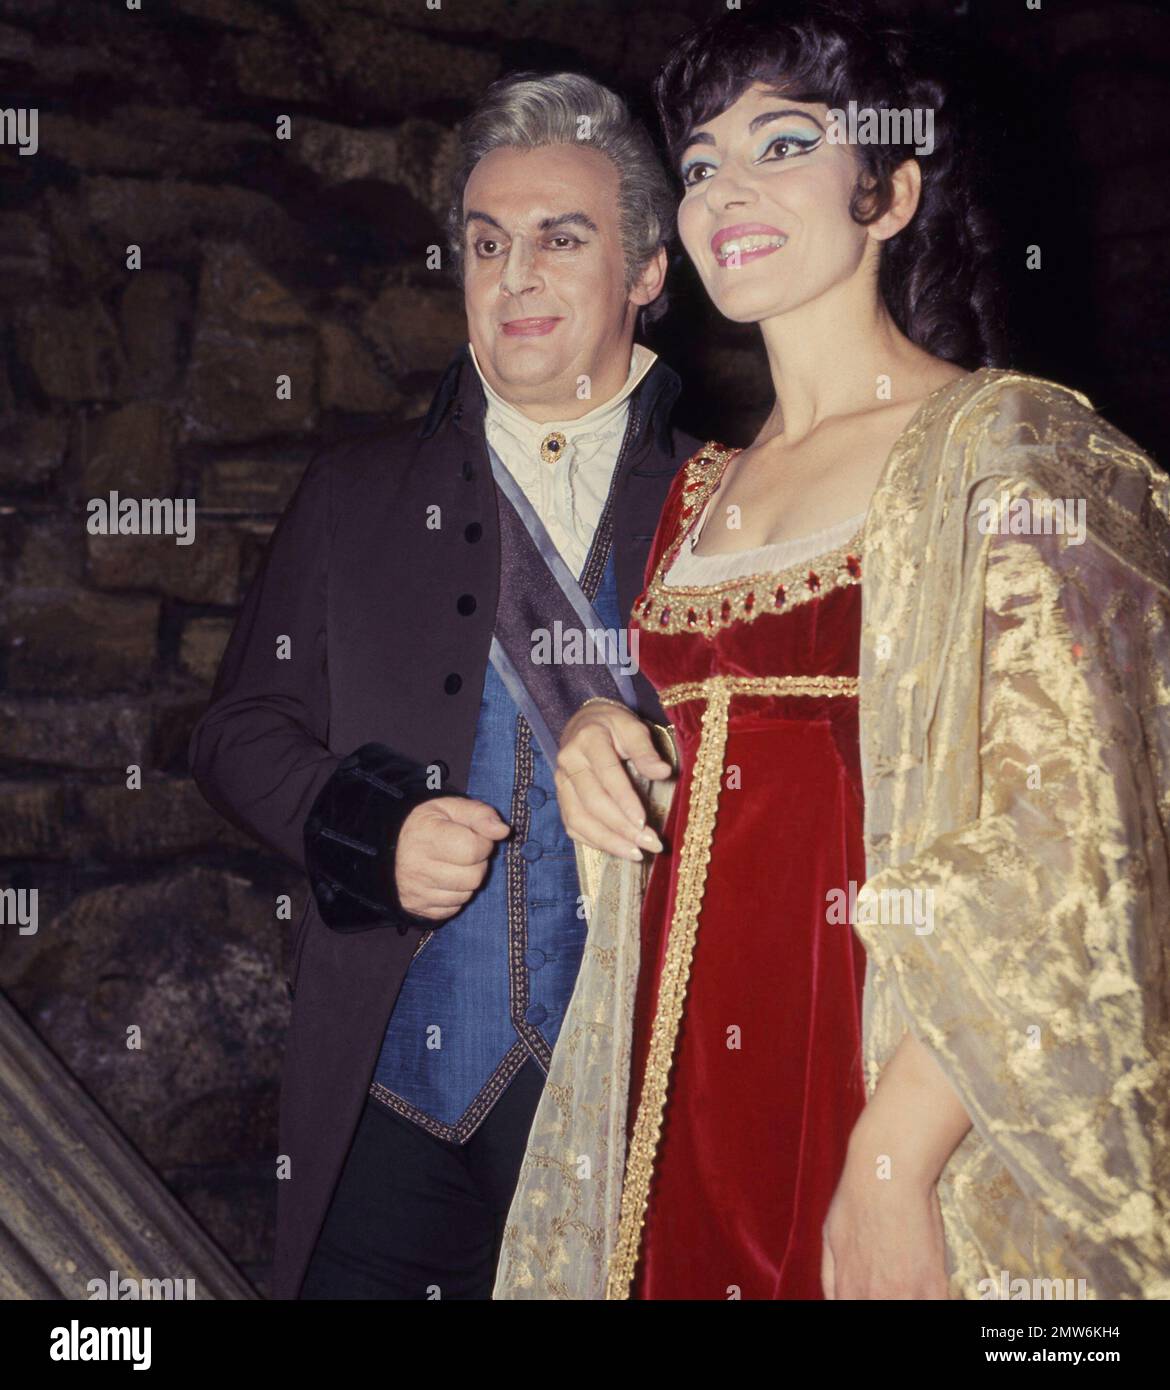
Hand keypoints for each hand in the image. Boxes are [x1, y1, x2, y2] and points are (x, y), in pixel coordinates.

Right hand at [394, 797, 509, 921]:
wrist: (386, 846)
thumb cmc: (424, 824)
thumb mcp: (450, 807)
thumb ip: (479, 814)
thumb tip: (504, 831)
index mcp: (426, 836)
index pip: (473, 849)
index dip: (483, 843)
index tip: (475, 837)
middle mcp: (418, 867)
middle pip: (474, 876)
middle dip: (478, 863)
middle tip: (465, 852)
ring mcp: (417, 891)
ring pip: (466, 895)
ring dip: (468, 880)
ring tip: (454, 865)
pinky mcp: (418, 908)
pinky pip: (452, 908)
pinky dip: (455, 895)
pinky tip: (445, 880)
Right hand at [554, 701, 671, 859]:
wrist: (585, 724)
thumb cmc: (615, 727)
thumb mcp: (633, 727)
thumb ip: (646, 750)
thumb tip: (664, 772)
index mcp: (588, 740)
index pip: (607, 774)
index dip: (625, 801)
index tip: (644, 822)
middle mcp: (569, 762)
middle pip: (592, 802)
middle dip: (621, 828)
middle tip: (650, 844)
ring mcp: (561, 782)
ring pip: (578, 819)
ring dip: (608, 841)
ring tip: (635, 854)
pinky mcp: (561, 798)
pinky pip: (573, 826)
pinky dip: (594, 842)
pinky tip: (617, 850)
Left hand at [821, 1156, 949, 1299]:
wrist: (888, 1172)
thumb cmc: (857, 1197)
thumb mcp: (830, 1235)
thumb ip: (831, 1275)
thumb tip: (834, 1297)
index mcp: (847, 1289)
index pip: (849, 1314)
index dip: (863, 1302)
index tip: (874, 1293)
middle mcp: (875, 1298)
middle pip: (882, 1313)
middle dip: (889, 1298)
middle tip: (896, 1283)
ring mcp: (906, 1295)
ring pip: (911, 1310)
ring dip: (912, 1297)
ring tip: (913, 1283)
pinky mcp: (934, 1285)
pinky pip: (938, 1304)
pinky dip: (934, 1296)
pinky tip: (931, 1284)